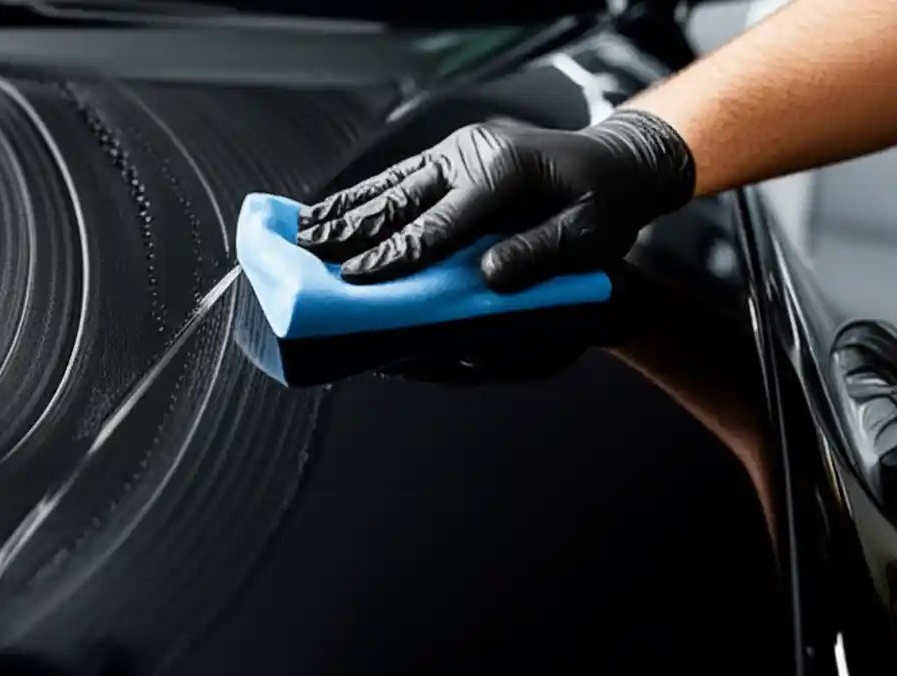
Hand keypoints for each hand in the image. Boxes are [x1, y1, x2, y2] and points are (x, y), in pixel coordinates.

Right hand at [296, 109, 695, 290]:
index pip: (438, 225)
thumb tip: (489, 276)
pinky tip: (332, 209)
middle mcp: (470, 155)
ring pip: (390, 184)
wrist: (619, 162)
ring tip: (302, 230)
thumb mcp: (589, 233)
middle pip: (400, 199)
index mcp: (502, 172)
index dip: (394, 255)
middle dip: (350, 229)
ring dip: (345, 209)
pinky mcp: (451, 156)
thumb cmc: (605, 204)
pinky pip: (399, 177)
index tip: (354, 277)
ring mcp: (457, 152)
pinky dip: (363, 194)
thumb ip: (539, 253)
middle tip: (307, 253)